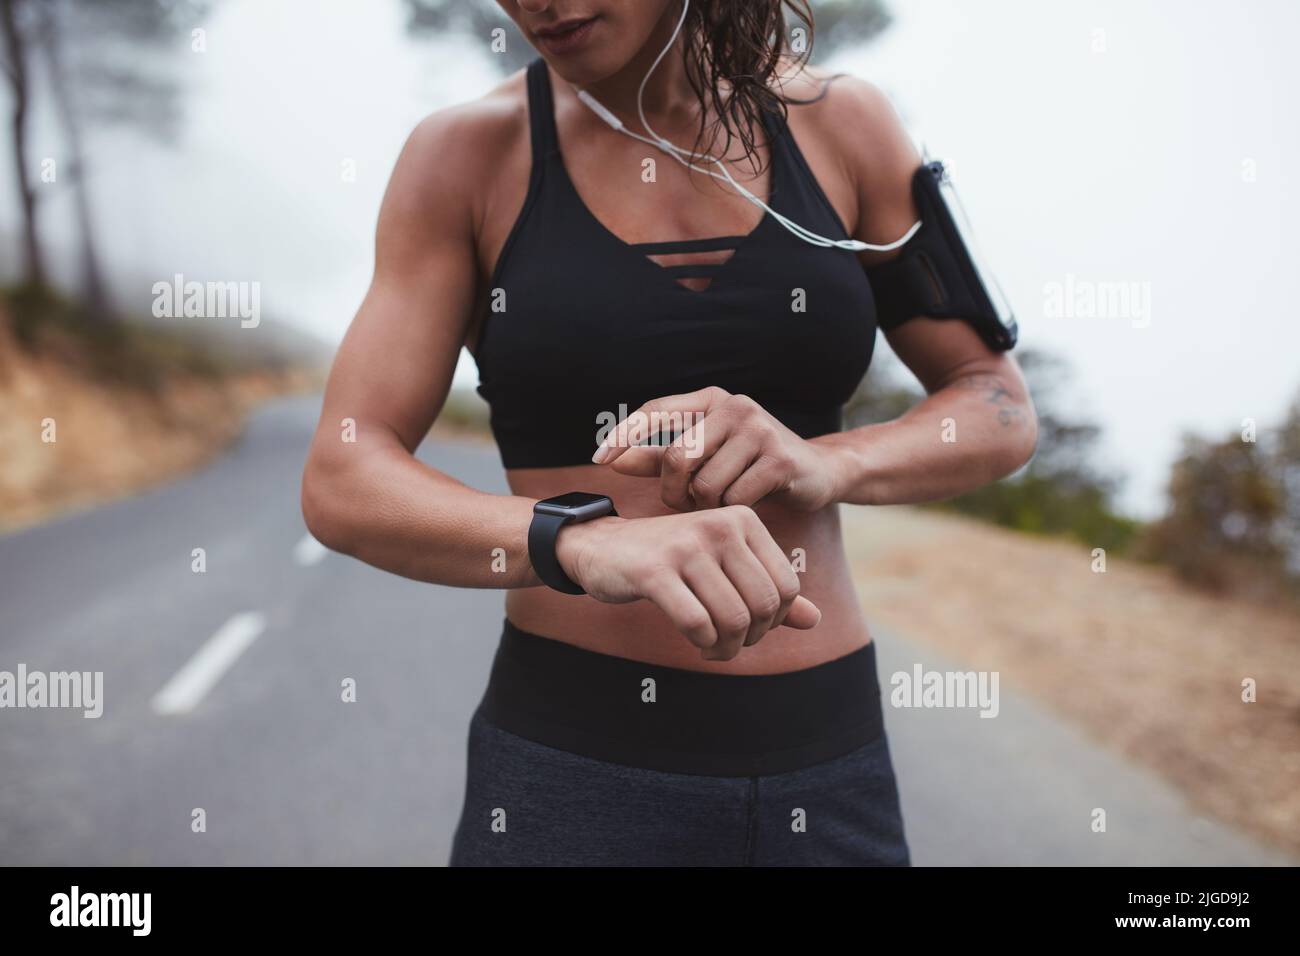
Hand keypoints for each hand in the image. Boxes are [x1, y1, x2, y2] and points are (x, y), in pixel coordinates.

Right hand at [555, 505, 820, 660]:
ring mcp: (686, 547)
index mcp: (742, 520)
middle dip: (751, 637)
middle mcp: (719, 527)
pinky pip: (697, 624)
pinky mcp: (655, 571)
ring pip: (732, 619)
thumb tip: (815, 620)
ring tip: (712, 648)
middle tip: (729, 644)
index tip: (750, 628)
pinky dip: (702, 643)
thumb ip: (766, 589)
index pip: (786, 586)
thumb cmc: (669, 559)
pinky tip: (694, 641)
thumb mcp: (722, 566)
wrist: (601, 546)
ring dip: (725, 647)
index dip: (775, 620)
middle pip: (763, 606)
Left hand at [592, 387, 841, 511]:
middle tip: (687, 503)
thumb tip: (613, 461)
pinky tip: (743, 506)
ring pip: (705, 483)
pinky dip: (731, 510)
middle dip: (675, 491)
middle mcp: (734, 406)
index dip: (625, 435)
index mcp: (711, 399)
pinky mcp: (779, 459)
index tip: (599, 460)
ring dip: (707, 505)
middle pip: (677, 456)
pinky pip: (733, 497)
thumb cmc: (751, 464)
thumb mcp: (705, 456)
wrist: (816, 471)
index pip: (656, 409)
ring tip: (721, 502)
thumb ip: (660, 458)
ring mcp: (759, 430)